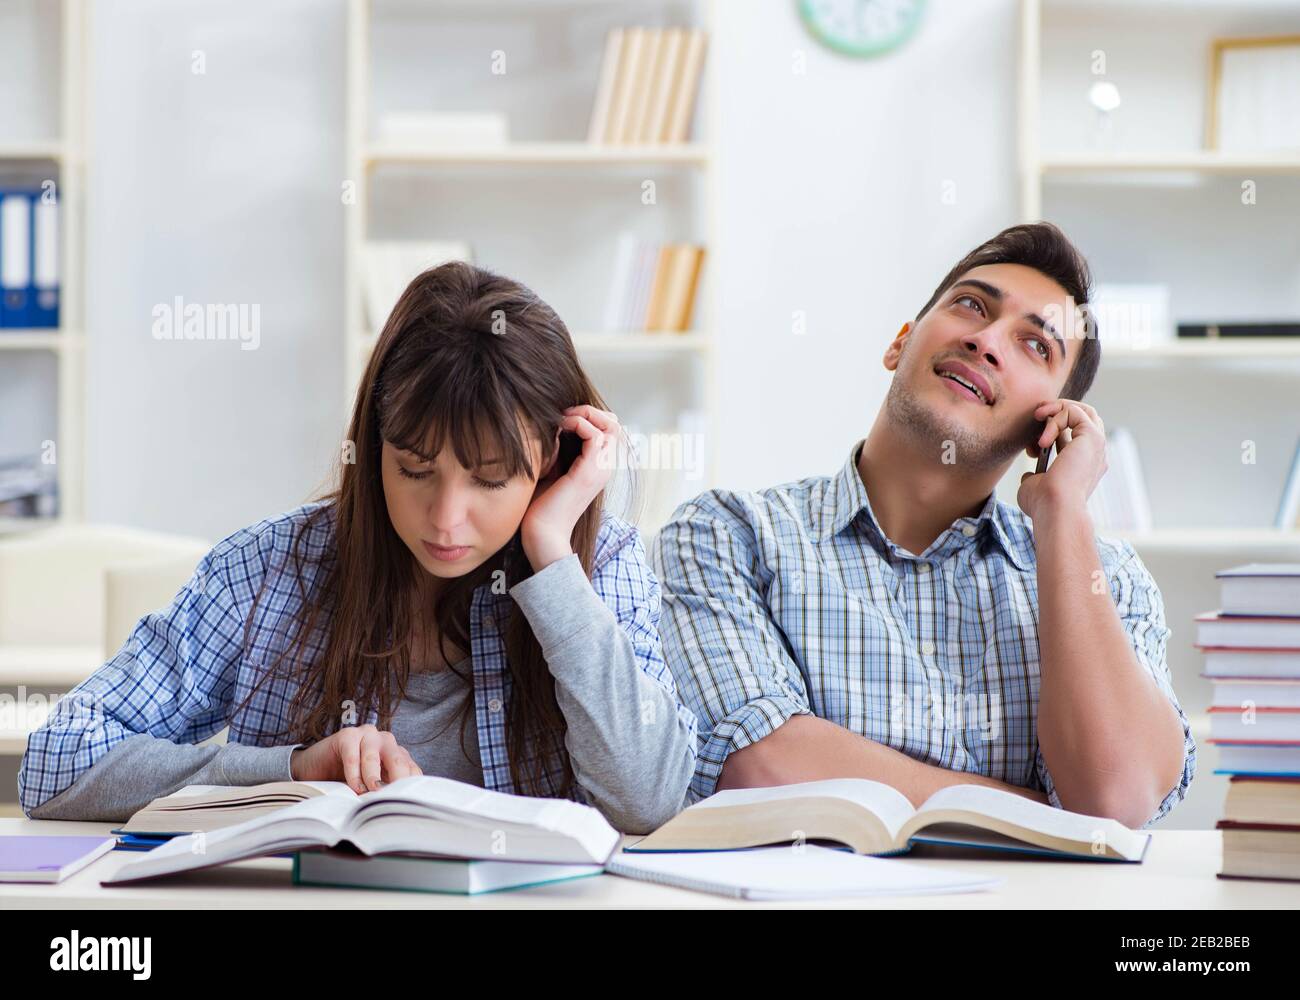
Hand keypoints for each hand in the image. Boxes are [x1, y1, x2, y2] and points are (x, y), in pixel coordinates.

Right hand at [289, 724, 422, 793]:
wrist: (315, 768)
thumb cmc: (346, 779)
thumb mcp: (371, 787)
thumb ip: (385, 791)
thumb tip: (399, 808)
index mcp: (397, 754)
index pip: (411, 770)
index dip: (410, 788)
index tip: (407, 806)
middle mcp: (386, 742)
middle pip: (398, 761)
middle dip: (396, 782)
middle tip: (392, 800)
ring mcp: (367, 735)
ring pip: (374, 758)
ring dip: (372, 778)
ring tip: (369, 794)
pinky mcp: (347, 735)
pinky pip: (353, 757)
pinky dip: (354, 774)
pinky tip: (353, 788)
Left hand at [520, 405, 619, 570]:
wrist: (542, 533)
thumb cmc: (541, 506)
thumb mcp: (552, 469)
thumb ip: (559, 449)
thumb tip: (554, 425)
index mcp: (598, 467)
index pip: (607, 430)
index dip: (589, 417)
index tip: (562, 419)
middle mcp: (605, 467)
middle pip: (613, 423)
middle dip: (589, 411)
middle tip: (564, 415)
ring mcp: (601, 469)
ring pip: (609, 424)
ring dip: (584, 414)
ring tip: (562, 419)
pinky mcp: (590, 471)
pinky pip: (595, 434)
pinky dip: (578, 423)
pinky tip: (559, 428)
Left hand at [1017, 398, 1107, 522]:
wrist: (1056, 508)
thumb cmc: (1044, 505)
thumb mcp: (1036, 488)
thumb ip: (1036, 478)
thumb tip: (1031, 476)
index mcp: (1086, 466)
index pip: (1075, 437)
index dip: (1052, 435)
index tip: (1033, 449)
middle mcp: (1095, 454)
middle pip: (1085, 417)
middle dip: (1058, 412)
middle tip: (1038, 416)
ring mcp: (1096, 444)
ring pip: (1082, 410)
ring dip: (1056, 408)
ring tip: (1038, 416)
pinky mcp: (1092, 436)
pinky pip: (1074, 412)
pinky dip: (1055, 418)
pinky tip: (1043, 439)